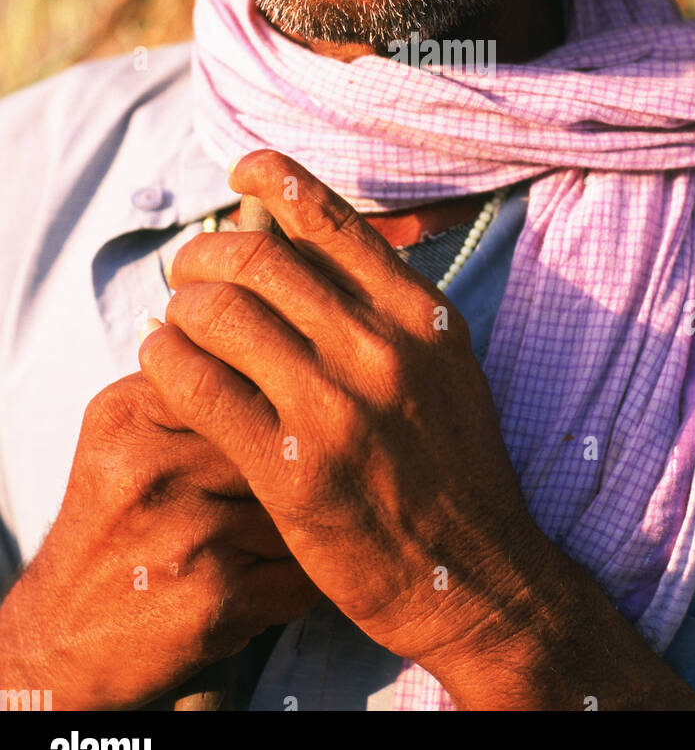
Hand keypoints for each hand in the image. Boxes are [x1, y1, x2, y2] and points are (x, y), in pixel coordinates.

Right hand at [0, 372, 316, 709]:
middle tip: (271, 492)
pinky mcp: (214, 598)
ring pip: (297, 505)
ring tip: (250, 542)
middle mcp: (152, 467)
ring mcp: (185, 534)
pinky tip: (257, 582)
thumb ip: (185, 382)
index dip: (270, 411)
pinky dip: (295, 583)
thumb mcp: (124, 435)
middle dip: (288, 470)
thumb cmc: (112, 526)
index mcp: (130, 413)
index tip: (268, 431)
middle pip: (277, 439)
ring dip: (297, 529)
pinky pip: (301, 573)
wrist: (61, 635)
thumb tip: (263, 331)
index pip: (242, 378)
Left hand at [139, 149, 547, 684]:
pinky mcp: (293, 470)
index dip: (275, 178)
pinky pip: (201, 387)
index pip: (333, 220)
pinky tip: (162, 362)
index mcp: (421, 316)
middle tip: (189, 270)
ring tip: (174, 321)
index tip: (241, 169)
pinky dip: (166, 361)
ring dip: (181, 307)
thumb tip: (316, 239)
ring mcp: (338, 409)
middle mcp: (383, 350)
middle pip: (260, 260)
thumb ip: (390, 303)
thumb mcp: (445, 365)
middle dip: (206, 253)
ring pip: (221, 315)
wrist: (477, 580)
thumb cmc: (456, 469)